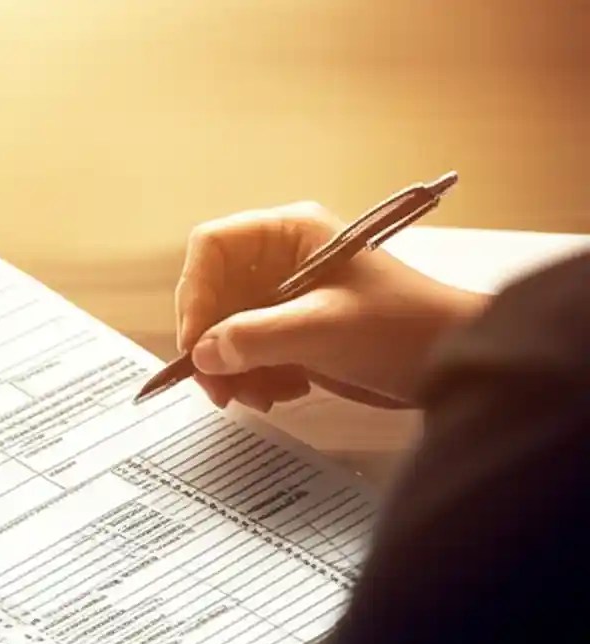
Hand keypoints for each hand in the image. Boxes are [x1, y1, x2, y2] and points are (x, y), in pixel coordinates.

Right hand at [175, 201, 486, 410]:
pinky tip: (286, 393)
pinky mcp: (298, 329)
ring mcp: (289, 295)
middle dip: (216, 344)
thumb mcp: (322, 330)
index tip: (197, 344)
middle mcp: (282, 258)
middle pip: (216, 294)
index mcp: (289, 234)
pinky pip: (254, 350)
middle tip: (222, 389)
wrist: (461, 362)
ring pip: (229, 328)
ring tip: (263, 397)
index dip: (195, 293)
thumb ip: (255, 338)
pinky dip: (258, 376)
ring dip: (236, 368)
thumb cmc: (402, 329)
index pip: (213, 248)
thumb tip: (202, 353)